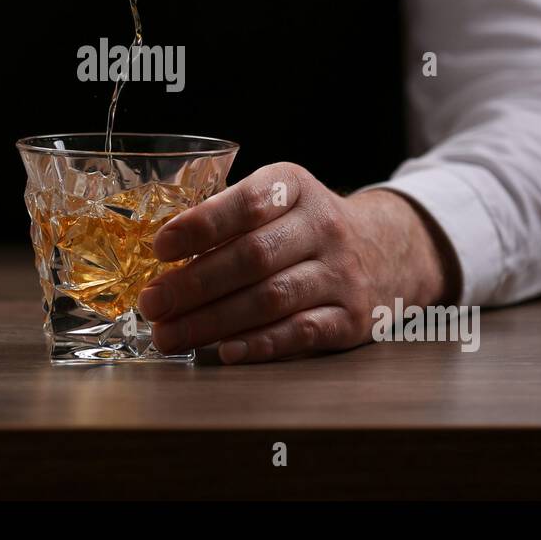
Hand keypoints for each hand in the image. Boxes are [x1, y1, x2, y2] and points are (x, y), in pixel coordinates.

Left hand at [141, 163, 459, 363]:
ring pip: (272, 298)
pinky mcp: (352, 317)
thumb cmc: (305, 227)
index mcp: (295, 187)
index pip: (248, 202)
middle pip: (254, 256)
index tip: (160, 247)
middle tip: (152, 303)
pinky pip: (302, 333)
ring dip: (213, 321)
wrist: (388, 249)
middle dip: (195, 283)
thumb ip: (228, 217)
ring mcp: (342, 274)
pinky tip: (223, 352)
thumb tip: (157, 257)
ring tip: (169, 335)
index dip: (202, 225)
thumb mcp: (277, 200)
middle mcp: (324, 226)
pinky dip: (260, 344)